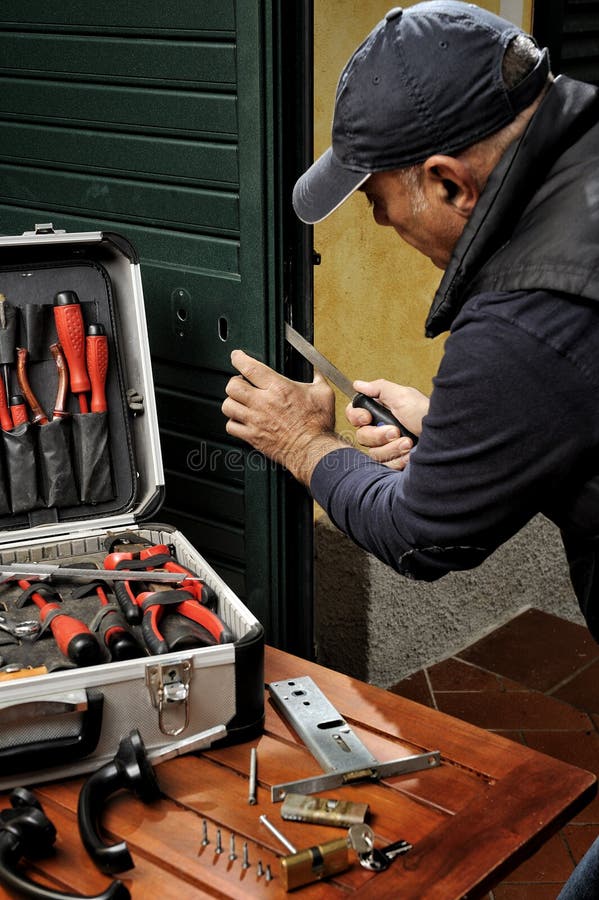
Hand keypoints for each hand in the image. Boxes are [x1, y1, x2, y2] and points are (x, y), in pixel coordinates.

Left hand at [223, 350, 344, 484]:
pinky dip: (232, 421)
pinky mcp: (252, 437)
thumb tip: (315, 367)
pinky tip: (241, 420)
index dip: (238, 358)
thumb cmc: (318, 424)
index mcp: (279, 388)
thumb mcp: (323, 393)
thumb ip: (317, 377)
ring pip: (228, 405)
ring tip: (239, 401)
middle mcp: (263, 403)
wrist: (313, 449)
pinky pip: (230, 426)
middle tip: (241, 382)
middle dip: (235, 381)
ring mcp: (255, 420)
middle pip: (233, 386)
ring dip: (232, 401)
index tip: (237, 356)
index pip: (250, 367)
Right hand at [345, 380, 428, 470]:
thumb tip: (358, 384)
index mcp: (381, 411)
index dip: (356, 417)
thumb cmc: (427, 414)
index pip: (354, 415)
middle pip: (362, 436)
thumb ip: (379, 388)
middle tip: (396, 431)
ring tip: (409, 442)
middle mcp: (382, 429)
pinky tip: (410, 455)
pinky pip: (385, 466)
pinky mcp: (395, 461)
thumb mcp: (403, 396)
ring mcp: (388, 447)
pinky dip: (398, 459)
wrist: (446, 436)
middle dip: (379, 435)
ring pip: (374, 453)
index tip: (367, 418)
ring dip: (391, 448)